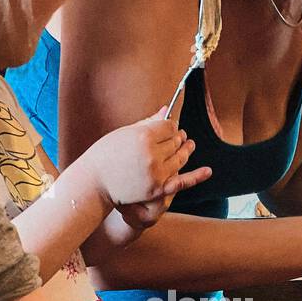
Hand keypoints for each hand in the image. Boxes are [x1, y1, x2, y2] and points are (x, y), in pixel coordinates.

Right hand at [82, 108, 211, 213]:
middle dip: (177, 138)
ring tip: (188, 145)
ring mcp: (156, 173)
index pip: (169, 126)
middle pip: (175, 141)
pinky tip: (208, 171)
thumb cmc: (105, 154)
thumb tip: (166, 110)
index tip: (168, 127)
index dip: (170, 126)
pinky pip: (181, 181)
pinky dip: (196, 177)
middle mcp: (152, 154)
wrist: (93, 183)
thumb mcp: (124, 133)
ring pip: (179, 159)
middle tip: (178, 136)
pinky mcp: (156, 190)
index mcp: (143, 136)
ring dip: (185, 151)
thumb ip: (147, 123)